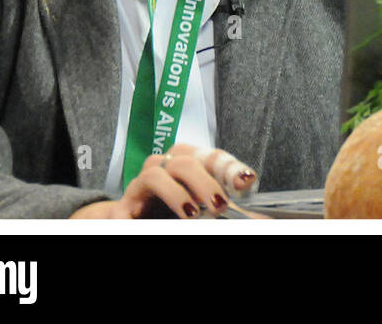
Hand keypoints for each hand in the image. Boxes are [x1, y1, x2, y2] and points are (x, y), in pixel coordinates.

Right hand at [70, 144, 258, 218]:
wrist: (136, 218)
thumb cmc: (175, 211)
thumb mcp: (205, 208)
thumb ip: (225, 210)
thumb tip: (259, 220)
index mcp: (189, 163)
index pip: (211, 157)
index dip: (230, 167)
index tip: (247, 181)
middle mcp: (165, 167)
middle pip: (185, 160)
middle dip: (204, 181)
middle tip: (220, 205)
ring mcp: (141, 184)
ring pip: (155, 173)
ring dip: (175, 193)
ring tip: (191, 213)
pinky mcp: (123, 206)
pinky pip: (123, 207)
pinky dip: (132, 218)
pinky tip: (142, 225)